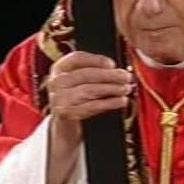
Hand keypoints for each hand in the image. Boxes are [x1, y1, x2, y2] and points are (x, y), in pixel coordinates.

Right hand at [45, 51, 131, 183]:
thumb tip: (119, 69)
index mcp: (59, 68)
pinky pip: (91, 106)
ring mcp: (59, 98)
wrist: (66, 125)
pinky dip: (109, 103)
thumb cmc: (78, 98)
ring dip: (111, 89)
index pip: (77, 58)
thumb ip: (94, 71)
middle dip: (110, 75)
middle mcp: (56, 81)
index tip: (112, 64)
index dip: (96, 60)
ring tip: (126, 89)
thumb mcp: (81, 81)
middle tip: (126, 77)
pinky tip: (121, 101)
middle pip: (86, 74)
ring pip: (89, 90)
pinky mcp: (66, 113)